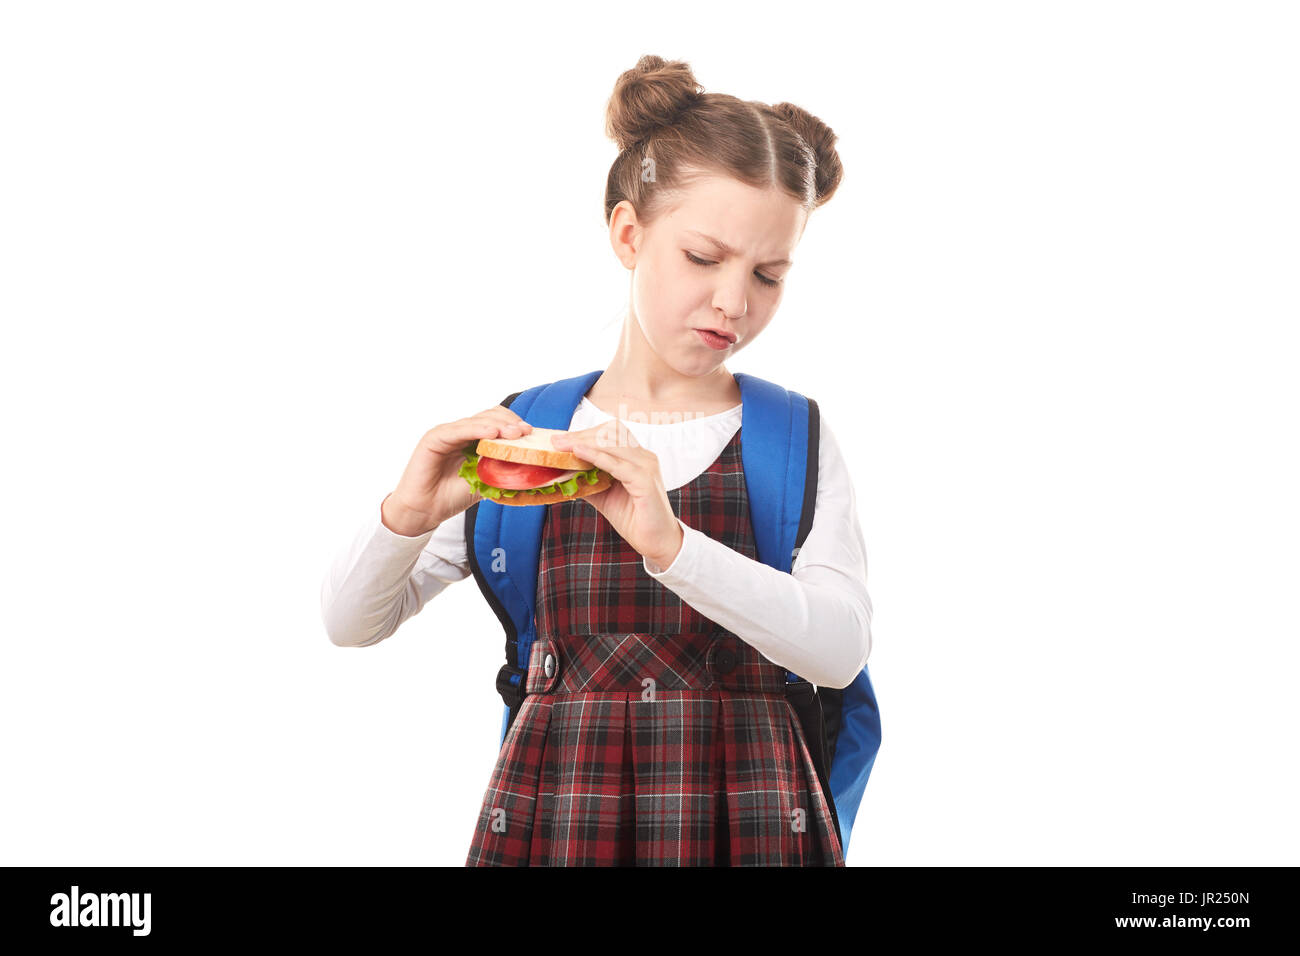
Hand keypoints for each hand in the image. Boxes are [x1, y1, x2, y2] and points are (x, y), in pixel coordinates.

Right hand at [382, 405, 533, 535]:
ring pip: (478, 420)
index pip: (498, 422)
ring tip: (515, 433)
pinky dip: (477, 429)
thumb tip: (531, 471)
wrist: (424, 511)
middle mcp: (461, 432)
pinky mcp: (434, 438)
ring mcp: (448, 433)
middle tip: (526, 433)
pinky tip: (493, 434)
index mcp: (473, 440)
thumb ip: (503, 473)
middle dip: (511, 423)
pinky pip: (459, 430)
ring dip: (499, 425)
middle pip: (491, 416)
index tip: (531, 434)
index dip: (515, 425)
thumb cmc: (451, 497)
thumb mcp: (485, 483)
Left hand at [551, 419, 683, 569]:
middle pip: (610, 433)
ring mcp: (646, 466)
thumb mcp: (603, 495)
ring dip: (584, 443)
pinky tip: (579, 453)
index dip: (583, 433)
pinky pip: (617, 464)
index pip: (609, 434)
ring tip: (562, 446)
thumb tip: (560, 472)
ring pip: (612, 444)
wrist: (655, 541)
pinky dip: (596, 456)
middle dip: (580, 434)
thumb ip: (586, 481)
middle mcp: (643, 456)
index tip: (560, 439)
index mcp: (636, 457)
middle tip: (556, 441)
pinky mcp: (646, 480)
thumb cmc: (633, 518)